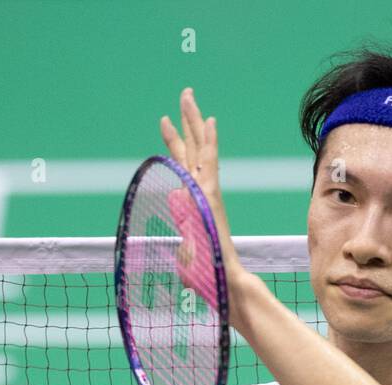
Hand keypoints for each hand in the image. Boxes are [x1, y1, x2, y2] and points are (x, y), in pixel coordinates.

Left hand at [160, 87, 245, 283]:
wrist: (224, 284)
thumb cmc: (208, 276)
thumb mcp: (187, 255)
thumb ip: (183, 239)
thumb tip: (178, 224)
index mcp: (195, 202)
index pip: (183, 165)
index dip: (174, 143)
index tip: (167, 122)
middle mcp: (203, 192)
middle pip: (192, 149)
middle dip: (187, 121)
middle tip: (184, 94)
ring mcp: (208, 193)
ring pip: (199, 149)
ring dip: (194, 121)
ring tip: (187, 95)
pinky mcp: (212, 198)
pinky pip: (210, 164)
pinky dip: (209, 141)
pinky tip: (209, 120)